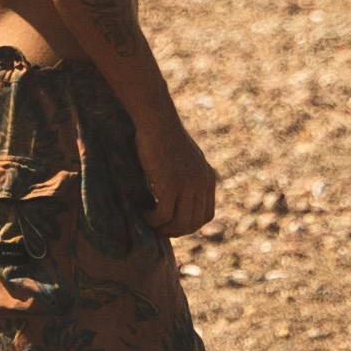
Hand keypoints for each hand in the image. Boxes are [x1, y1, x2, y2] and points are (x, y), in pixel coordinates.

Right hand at [135, 108, 217, 238]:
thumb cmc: (164, 135)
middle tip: (158, 228)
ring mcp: (188, 185)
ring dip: (163, 228)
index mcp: (208, 178)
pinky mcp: (170, 185)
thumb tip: (179, 199)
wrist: (157, 119)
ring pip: (179, 223)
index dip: (189, 226)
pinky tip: (143, 214)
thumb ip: (188, 177)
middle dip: (175, 231)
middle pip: (193, 223)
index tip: (172, 225)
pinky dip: (153, 220)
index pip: (206, 215)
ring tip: (149, 222)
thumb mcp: (184, 158)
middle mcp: (202, 183)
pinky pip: (163, 215)